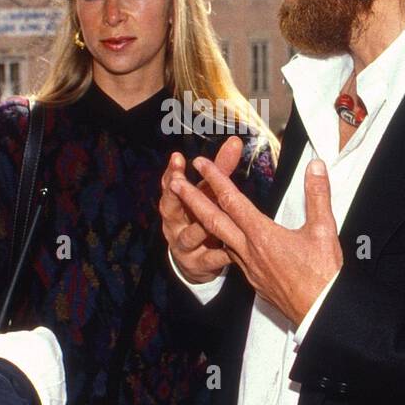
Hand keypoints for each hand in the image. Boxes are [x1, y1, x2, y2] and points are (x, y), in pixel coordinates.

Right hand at [160, 135, 243, 283]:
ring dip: (198, 227)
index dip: (171, 172)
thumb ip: (221, 170)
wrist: (195, 260)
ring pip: (189, 234)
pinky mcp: (196, 264)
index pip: (169, 185)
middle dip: (175, 193)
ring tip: (206, 220)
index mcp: (176, 203)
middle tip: (178, 181)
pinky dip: (219, 253)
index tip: (177, 157)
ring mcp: (182, 244)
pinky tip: (231, 250)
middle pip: (171, 207)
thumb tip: (235, 140)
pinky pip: (208, 258)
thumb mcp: (208, 194)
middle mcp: (174, 222)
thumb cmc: (202, 217)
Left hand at [169, 152, 341, 326]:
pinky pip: (231, 255)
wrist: (320, 313)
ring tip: (192, 206)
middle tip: (174, 183)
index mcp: (262, 236)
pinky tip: (225, 238)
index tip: (202, 163)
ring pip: (219, 239)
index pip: (232, 201)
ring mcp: (248, 267)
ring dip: (202, 219)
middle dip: (191, 199)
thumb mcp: (323, 230)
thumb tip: (315, 167)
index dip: (215, 179)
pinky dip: (222, 241)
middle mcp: (248, 250)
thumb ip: (317, 195)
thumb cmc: (323, 275)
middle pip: (212, 220)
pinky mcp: (253, 279)